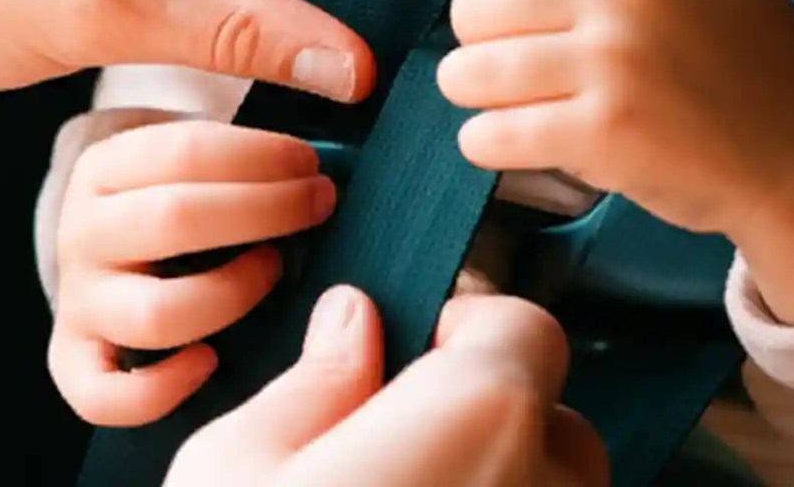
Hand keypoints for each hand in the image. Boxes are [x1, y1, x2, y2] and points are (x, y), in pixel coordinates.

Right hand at [49, 120, 336, 424]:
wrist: (103, 253)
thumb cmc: (171, 198)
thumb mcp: (185, 148)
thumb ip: (251, 132)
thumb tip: (335, 98)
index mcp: (102, 169)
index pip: (183, 151)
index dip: (259, 156)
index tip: (310, 166)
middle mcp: (80, 234)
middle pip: (174, 218)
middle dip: (265, 208)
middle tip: (316, 205)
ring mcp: (79, 303)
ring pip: (156, 313)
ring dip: (232, 293)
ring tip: (272, 270)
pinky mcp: (75, 362)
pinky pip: (106, 395)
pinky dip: (162, 389)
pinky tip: (210, 361)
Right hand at [166, 287, 607, 485]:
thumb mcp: (240, 462)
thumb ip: (314, 383)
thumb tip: (350, 323)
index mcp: (473, 422)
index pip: (520, 330)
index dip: (466, 326)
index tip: (415, 345)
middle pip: (553, 418)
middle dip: (490, 411)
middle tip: (405, 429)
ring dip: (504, 476)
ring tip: (413, 483)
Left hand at [438, 0, 793, 237]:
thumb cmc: (747, 54)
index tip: (545, 29)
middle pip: (474, 9)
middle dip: (481, 45)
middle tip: (513, 72)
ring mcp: (612, 63)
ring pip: (468, 73)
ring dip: (475, 97)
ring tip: (507, 108)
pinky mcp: (601, 133)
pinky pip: (489, 135)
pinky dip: (486, 145)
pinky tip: (513, 145)